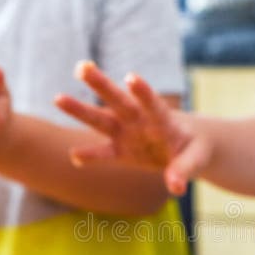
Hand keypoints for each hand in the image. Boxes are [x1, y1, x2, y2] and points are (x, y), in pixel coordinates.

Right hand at [55, 62, 211, 195]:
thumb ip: (184, 169)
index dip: (143, 92)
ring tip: (58, 98)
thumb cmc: (194, 148)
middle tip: (82, 67)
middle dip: (101, 85)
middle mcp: (140, 121)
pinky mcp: (121, 151)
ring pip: (102, 119)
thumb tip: (175, 187)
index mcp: (163, 118)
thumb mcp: (196, 158)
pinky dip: (90, 155)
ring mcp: (128, 134)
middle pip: (119, 101)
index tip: (130, 78)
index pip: (152, 104)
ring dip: (81, 110)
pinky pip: (103, 153)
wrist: (188, 148)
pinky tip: (74, 156)